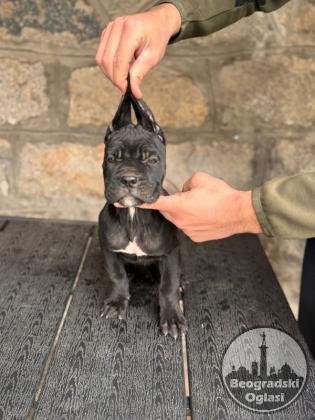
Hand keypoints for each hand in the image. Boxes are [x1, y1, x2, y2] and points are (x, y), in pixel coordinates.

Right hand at [96, 4, 180, 97]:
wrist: (157, 22)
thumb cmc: (157, 38)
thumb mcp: (153, 57)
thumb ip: (140, 74)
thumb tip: (134, 92)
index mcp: (131, 29)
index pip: (118, 60)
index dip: (120, 79)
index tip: (126, 91)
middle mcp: (117, 26)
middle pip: (107, 60)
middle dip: (114, 78)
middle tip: (125, 87)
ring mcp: (110, 27)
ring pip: (101, 58)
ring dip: (110, 73)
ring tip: (123, 79)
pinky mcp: (106, 32)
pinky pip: (101, 54)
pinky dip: (108, 66)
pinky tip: (119, 69)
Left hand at [115, 172, 261, 241]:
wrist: (239, 213)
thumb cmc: (221, 195)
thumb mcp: (200, 179)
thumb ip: (185, 184)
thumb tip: (183, 191)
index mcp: (177, 205)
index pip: (152, 203)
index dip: (136, 201)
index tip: (119, 202)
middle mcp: (179, 220)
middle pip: (168, 210)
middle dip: (175, 203)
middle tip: (190, 198)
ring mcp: (187, 231)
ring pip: (179, 219)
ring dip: (185, 212)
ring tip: (202, 207)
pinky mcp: (196, 238)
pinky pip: (189, 227)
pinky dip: (194, 221)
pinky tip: (207, 217)